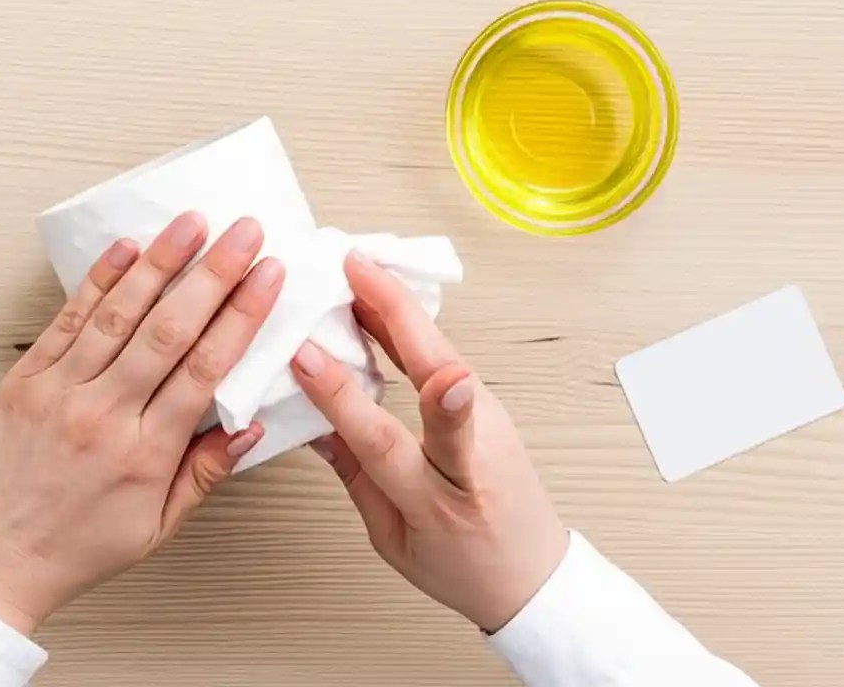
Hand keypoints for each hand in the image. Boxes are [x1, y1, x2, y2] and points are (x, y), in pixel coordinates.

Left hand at [0, 213, 283, 633]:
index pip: (206, 369)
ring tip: (192, 221)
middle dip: (214, 273)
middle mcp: (104, 414)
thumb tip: (250, 427)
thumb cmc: (72, 548)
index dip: (242, 316)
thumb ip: (205, 473)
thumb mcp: (155, 527)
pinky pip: (68, 320)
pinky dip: (99, 280)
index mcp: (145, 453)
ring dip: (161, 262)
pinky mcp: (26, 379)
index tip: (269, 277)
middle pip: (170, 330)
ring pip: (120, 313)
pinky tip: (126, 247)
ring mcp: (60, 391)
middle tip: (246, 231)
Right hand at [291, 252, 567, 632]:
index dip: (341, 395)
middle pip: (434, 374)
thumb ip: (355, 479)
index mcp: (437, 501)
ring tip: (361, 272)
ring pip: (443, 356)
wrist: (537, 576)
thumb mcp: (392, 540)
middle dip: (395, 314)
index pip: (381, 439)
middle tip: (357, 267)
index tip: (307, 355)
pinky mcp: (494, 408)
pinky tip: (386, 306)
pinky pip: (447, 358)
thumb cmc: (465, 568)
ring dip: (401, 309)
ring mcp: (492, 424)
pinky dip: (414, 328)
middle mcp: (471, 454)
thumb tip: (313, 426)